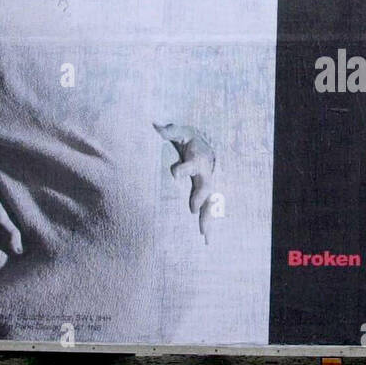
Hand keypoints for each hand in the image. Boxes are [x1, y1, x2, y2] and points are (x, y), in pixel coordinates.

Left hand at [154, 123, 220, 243]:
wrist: (208, 146)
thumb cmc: (190, 139)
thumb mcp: (181, 131)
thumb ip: (170, 130)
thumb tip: (156, 125)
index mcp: (197, 159)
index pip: (191, 164)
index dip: (183, 169)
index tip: (174, 174)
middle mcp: (205, 174)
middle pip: (205, 187)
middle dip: (199, 198)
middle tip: (193, 209)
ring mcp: (209, 185)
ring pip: (210, 203)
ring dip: (207, 218)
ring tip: (204, 234)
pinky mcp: (208, 194)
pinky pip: (210, 210)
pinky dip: (209, 224)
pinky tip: (206, 239)